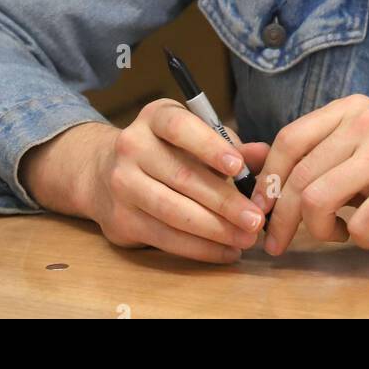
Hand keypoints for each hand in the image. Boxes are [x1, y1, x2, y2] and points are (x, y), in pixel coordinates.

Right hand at [81, 98, 269, 263]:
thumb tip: (265, 154)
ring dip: (215, 230)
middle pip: (182, 176)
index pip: (180, 127)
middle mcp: (132, 146)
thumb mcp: (194, 137)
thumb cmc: (166, 151)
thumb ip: (230, 145)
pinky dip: (200, 248)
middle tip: (256, 219)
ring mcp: (122, 184)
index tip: (237, 166)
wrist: (103, 172)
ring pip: (174, 212)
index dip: (209, 146)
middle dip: (224, 202)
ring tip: (245, 239)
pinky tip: (225, 251)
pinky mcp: (120, 220)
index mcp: (155, 117)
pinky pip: (165, 238)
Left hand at [251, 94, 368, 253]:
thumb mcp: (359, 144)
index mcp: (349, 109)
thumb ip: (312, 150)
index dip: (267, 179)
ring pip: (317, 199)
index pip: (289, 139)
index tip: (260, 211)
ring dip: (321, 230)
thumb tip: (248, 158)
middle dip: (282, 218)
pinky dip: (362, 239)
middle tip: (278, 244)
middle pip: (299, 175)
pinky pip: (358, 224)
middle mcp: (364, 123)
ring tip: (342, 233)